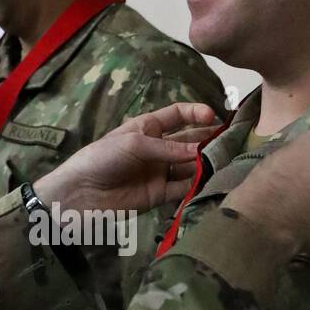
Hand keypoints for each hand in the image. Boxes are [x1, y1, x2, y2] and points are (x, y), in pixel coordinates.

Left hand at [34, 102, 219, 215]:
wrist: (80, 194)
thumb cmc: (101, 158)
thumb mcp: (134, 144)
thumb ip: (168, 148)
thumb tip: (200, 151)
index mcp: (147, 128)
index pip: (177, 115)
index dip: (195, 113)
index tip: (213, 117)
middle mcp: (157, 149)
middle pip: (189, 141)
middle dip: (208, 139)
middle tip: (230, 140)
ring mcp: (159, 172)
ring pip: (190, 166)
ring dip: (206, 163)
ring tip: (226, 160)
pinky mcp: (159, 195)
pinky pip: (183, 189)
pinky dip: (197, 185)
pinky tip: (211, 180)